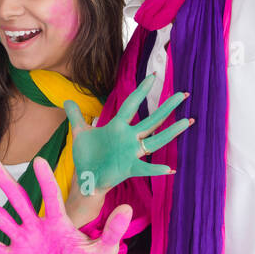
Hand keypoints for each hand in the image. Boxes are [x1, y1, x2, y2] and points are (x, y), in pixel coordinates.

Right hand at [0, 157, 131, 253]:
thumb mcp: (105, 250)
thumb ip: (112, 230)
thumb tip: (127, 208)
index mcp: (59, 223)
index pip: (51, 197)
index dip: (45, 180)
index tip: (38, 160)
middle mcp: (38, 227)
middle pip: (19, 200)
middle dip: (5, 182)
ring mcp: (24, 241)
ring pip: (2, 219)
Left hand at [67, 75, 191, 193]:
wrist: (86, 177)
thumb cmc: (87, 155)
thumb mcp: (79, 133)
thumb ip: (76, 116)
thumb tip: (66, 99)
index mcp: (117, 126)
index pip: (131, 104)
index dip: (141, 90)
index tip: (153, 76)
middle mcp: (128, 137)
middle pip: (151, 120)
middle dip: (166, 107)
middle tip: (183, 94)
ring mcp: (130, 152)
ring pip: (155, 140)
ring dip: (171, 132)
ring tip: (188, 121)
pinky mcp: (128, 168)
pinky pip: (145, 168)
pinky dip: (156, 169)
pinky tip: (170, 169)